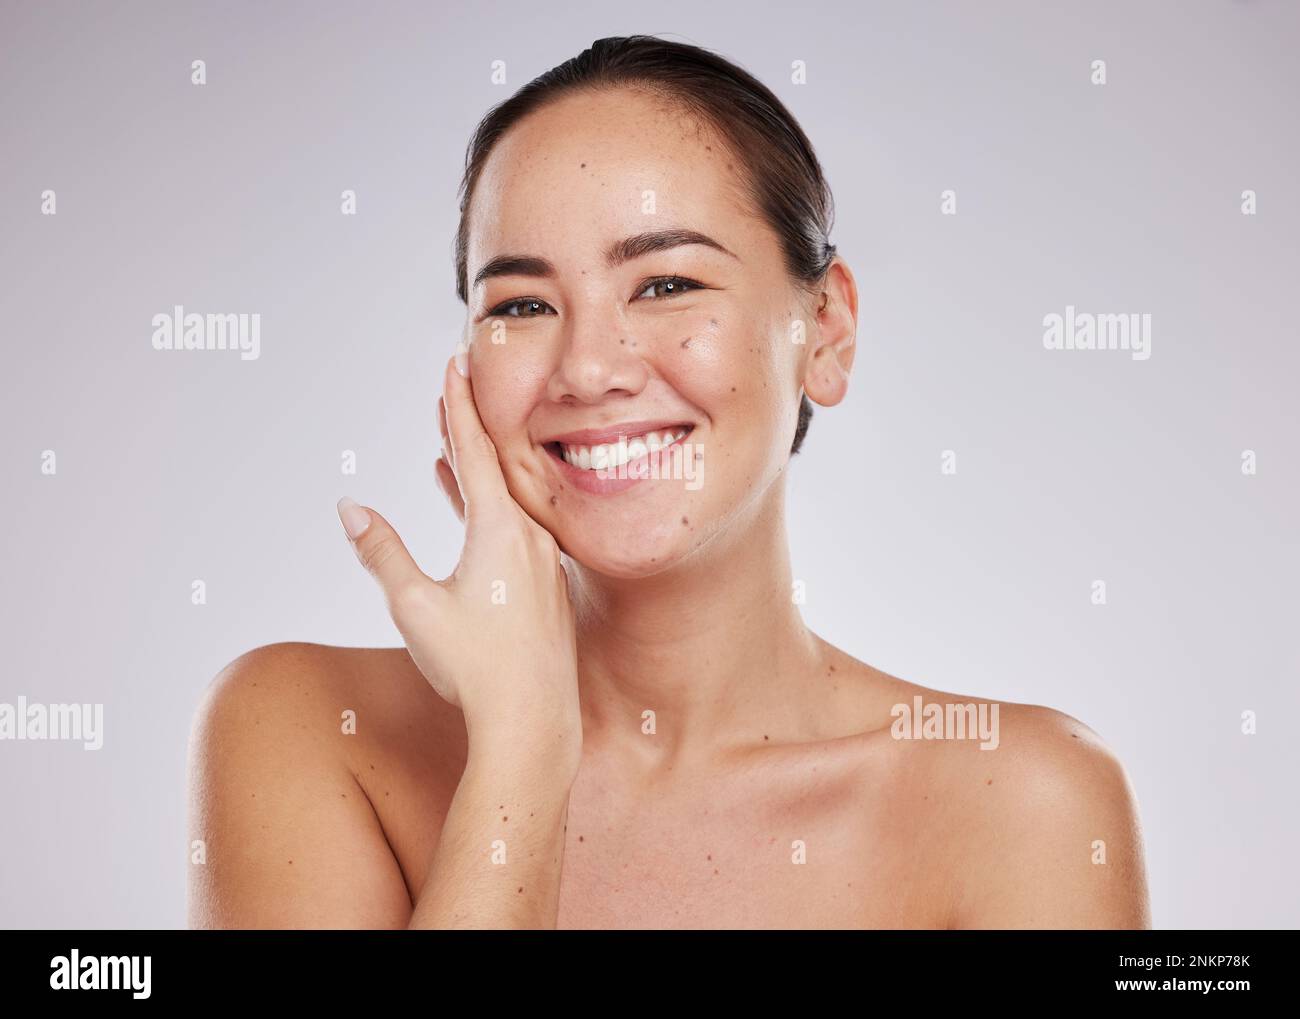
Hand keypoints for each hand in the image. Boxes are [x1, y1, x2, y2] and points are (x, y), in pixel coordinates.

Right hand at [335, 343, 580, 763]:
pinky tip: (469, 511)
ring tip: (446, 447)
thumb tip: (350, 508)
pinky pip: (514, 529)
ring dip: (474, 473)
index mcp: (500, 529)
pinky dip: (488, 510)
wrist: (534, 721)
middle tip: (452, 387)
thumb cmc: (473, 667)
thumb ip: (382, 552)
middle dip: (466, 428)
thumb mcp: (414, 606)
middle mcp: (530, 536)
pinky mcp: (545, 586)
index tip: (454, 363)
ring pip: (504, 500)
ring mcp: (542, 561)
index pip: (474, 450)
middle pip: (493, 467)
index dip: (458, 405)